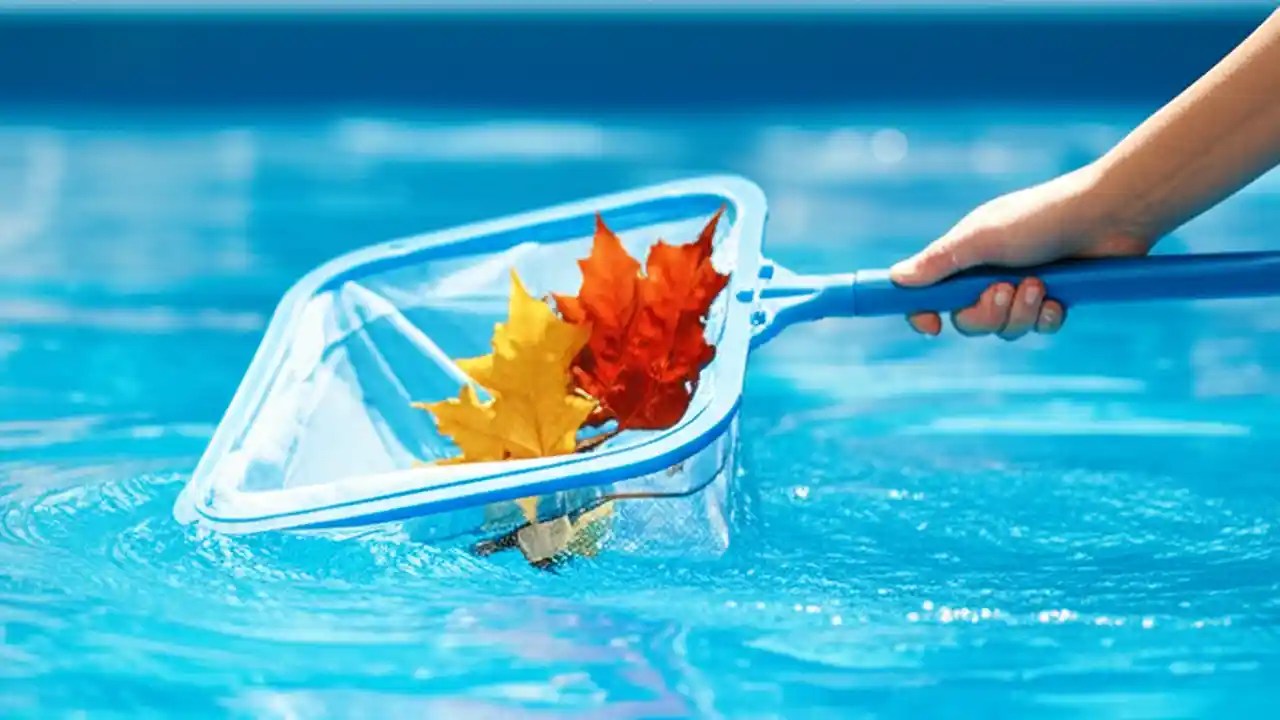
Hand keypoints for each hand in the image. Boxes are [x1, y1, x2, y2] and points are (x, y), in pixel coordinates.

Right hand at [889, 164, 1152, 339]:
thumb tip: (896, 279)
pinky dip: (1046, 317)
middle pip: (967, 320)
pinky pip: (1038, 328)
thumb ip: (940, 262)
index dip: (923, 312)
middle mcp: (990, 274)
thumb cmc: (1041, 217)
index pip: (930, 293)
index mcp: (966, 257)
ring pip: (1005, 328)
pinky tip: (1059, 298)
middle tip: (1003, 291)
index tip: (930, 325)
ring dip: (1020, 314)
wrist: (1108, 215)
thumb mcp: (982, 239)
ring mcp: (1022, 288)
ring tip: (1039, 285)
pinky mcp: (1054, 298)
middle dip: (985, 314)